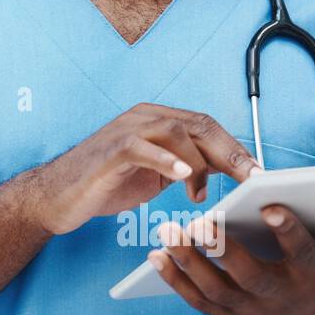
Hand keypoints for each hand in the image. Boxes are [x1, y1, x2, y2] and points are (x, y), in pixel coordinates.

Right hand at [22, 103, 261, 235]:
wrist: (55, 196)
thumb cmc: (104, 185)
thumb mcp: (154, 175)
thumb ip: (184, 167)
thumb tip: (225, 172)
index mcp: (156, 121)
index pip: (207, 126)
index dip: (235, 148)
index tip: (258, 174)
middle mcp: (143, 117)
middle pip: (199, 124)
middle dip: (230, 152)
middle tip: (251, 180)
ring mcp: (125, 130)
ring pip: (176, 131)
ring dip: (198, 163)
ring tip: (200, 193)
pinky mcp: (110, 150)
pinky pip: (142, 147)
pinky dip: (166, 159)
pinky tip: (184, 175)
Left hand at [149, 188, 314, 314]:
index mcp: (314, 278)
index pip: (301, 252)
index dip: (287, 231)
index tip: (270, 205)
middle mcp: (281, 297)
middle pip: (247, 274)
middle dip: (222, 249)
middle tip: (199, 221)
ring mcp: (251, 311)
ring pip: (215, 288)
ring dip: (188, 262)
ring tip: (167, 232)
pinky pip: (197, 300)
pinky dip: (174, 279)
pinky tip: (155, 255)